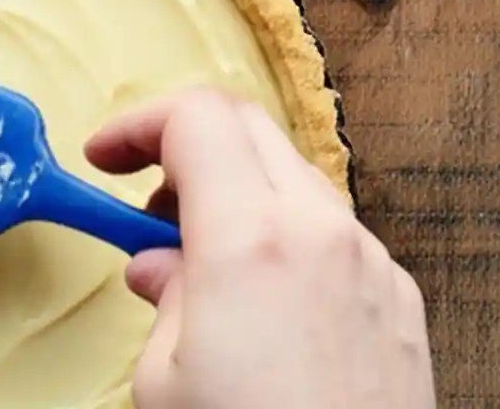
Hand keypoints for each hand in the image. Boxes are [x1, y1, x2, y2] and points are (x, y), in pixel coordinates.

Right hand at [85, 88, 433, 408]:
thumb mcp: (165, 380)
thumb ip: (163, 298)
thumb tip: (160, 269)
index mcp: (250, 240)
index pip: (194, 119)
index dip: (135, 124)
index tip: (101, 158)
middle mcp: (321, 232)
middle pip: (247, 129)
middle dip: (182, 149)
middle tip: (140, 203)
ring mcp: (371, 262)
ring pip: (291, 178)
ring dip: (233, 192)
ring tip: (192, 264)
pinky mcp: (398, 299)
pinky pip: (330, 231)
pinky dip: (280, 233)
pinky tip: (256, 300)